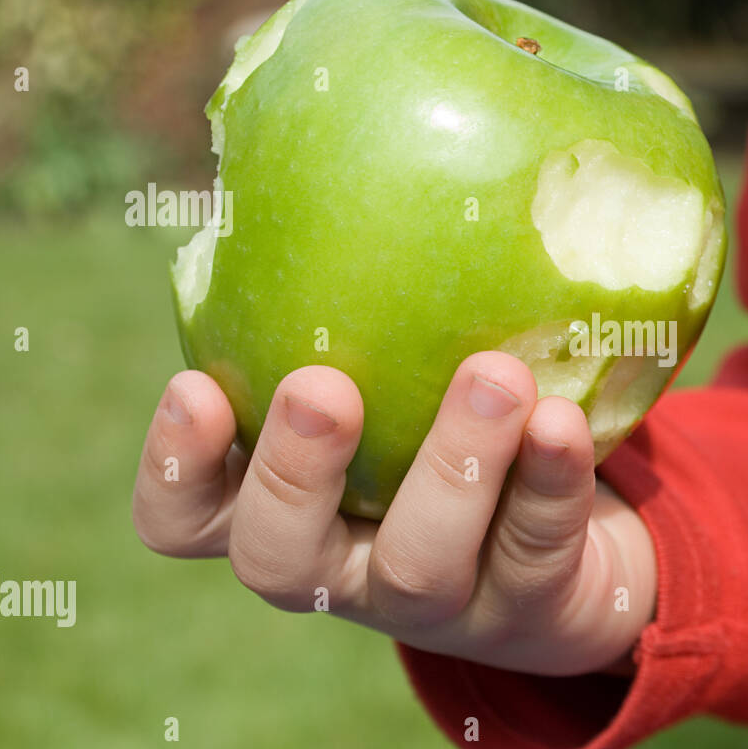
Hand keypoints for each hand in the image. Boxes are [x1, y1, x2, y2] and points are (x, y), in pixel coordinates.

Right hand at [132, 353, 655, 675]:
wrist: (572, 558)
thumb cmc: (448, 433)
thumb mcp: (392, 377)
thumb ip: (353, 309)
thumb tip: (340, 139)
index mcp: (285, 515)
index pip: (187, 519)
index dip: (175, 469)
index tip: (194, 385)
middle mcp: (343, 571)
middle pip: (279, 557)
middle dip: (294, 472)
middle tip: (323, 386)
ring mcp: (435, 605)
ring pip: (419, 561)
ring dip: (452, 464)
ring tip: (495, 375)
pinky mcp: (528, 608)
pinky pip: (535, 547)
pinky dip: (550, 480)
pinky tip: (563, 417)